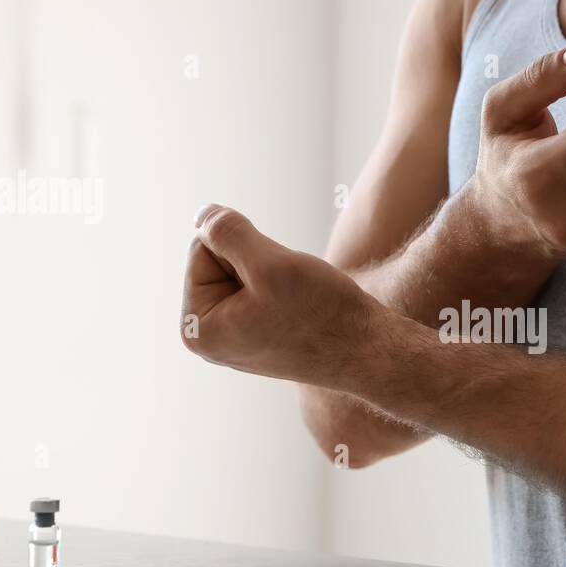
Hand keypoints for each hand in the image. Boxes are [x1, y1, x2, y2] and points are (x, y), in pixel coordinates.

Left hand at [181, 204, 381, 385]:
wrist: (368, 351)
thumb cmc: (320, 314)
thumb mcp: (269, 263)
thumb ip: (226, 232)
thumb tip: (202, 214)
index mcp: (197, 328)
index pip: (202, 248)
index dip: (245, 248)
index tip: (276, 280)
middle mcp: (210, 338)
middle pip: (219, 261)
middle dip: (258, 262)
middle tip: (290, 291)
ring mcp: (235, 338)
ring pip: (244, 272)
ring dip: (274, 273)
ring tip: (298, 302)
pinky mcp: (259, 334)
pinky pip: (262, 290)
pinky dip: (284, 287)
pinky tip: (303, 311)